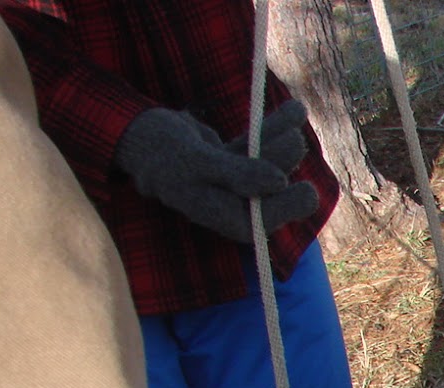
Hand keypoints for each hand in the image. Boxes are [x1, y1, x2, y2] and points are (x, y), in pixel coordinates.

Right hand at [113, 105, 317, 241]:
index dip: (287, 208)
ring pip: (268, 163)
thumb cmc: (161, 151)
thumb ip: (237, 173)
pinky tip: (294, 110)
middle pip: (270, 189)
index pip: (263, 220)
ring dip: (284, 138)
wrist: (137, 133)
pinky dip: (275, 127)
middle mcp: (232, 204)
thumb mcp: (196, 161)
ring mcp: (233, 183)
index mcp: (222, 217)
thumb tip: (279, 182)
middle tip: (295, 140)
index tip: (306, 189)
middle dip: (283, 161)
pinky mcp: (233, 163)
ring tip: (298, 110)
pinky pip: (258, 146)